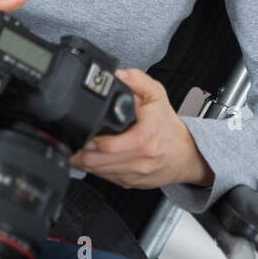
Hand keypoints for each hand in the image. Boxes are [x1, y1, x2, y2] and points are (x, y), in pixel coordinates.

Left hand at [69, 68, 211, 189]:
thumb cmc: (169, 128)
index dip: (88, 141)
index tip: (79, 133)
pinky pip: (105, 178)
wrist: (186, 155)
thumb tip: (118, 75)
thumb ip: (137, 81)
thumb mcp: (157, 96)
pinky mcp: (130, 183)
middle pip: (96, 162)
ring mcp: (133, 174)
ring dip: (82, 162)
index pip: (107, 146)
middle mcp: (138, 159)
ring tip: (76, 150)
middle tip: (71, 142)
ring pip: (98, 172)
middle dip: (79, 153)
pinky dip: (95, 169)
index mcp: (142, 138)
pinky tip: (91, 158)